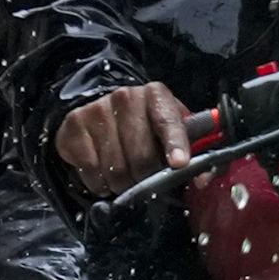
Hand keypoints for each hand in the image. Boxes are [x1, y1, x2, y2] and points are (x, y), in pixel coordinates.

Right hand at [57, 83, 193, 199]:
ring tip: (124, 173)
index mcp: (156, 96)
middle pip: (141, 157)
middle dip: (146, 178)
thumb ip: (195, 150)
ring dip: (122, 183)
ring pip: (115, 170)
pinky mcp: (74, 126)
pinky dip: (99, 183)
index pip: (167, 121)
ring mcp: (97, 111)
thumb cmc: (144, 124)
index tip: (179, 163)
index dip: (175, 144)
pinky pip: (91, 172)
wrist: (100, 107)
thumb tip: (203, 178)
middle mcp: (126, 98)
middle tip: (145, 177)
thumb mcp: (173, 128)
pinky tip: (103, 171)